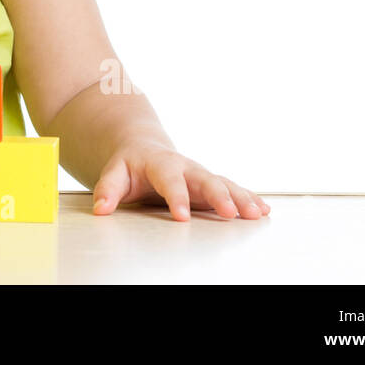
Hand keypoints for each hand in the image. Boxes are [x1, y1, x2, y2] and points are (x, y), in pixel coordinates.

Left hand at [91, 140, 270, 220]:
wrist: (143, 148)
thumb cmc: (129, 165)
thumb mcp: (114, 173)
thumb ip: (107, 190)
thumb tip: (101, 208)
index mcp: (160, 163)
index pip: (169, 180)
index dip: (176, 197)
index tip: (182, 217)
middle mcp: (185, 167)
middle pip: (205, 179)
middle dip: (219, 196)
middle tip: (232, 213)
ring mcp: (200, 175)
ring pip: (224, 184)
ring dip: (241, 198)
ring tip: (257, 213)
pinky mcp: (210, 184)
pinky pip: (233, 189)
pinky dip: (249, 198)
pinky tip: (264, 210)